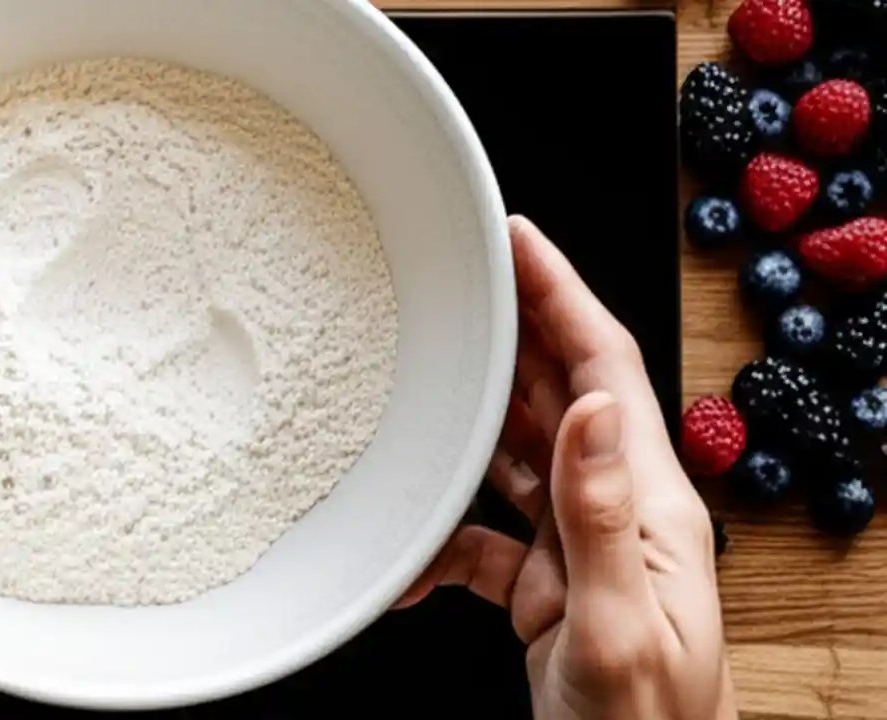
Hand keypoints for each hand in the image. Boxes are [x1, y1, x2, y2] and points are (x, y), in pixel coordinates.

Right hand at [399, 217, 736, 718]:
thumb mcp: (619, 626)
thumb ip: (602, 517)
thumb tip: (595, 408)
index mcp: (649, 507)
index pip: (607, 371)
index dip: (564, 297)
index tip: (521, 243)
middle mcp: (613, 510)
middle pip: (558, 392)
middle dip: (512, 331)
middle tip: (461, 283)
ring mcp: (576, 543)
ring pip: (515, 453)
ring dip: (472, 418)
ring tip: (428, 376)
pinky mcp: (540, 580)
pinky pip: (478, 536)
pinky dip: (437, 540)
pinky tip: (406, 561)